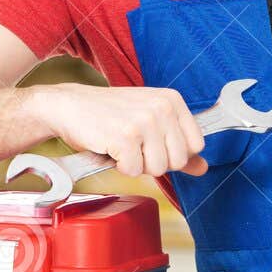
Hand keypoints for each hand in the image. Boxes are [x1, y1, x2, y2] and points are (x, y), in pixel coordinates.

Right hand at [29, 82, 206, 177]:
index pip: (196, 145)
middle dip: (154, 161)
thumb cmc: (109, 115)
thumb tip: (202, 167)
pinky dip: (119, 166)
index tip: (153, 143)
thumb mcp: (149, 123)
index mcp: (172, 100)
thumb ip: (178, 145)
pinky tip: (110, 148)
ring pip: (157, 169)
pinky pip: (133, 171)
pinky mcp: (125, 137)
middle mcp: (162, 107)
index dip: (173, 152)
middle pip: (177, 160)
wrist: (69, 106)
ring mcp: (144, 121)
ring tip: (122, 145)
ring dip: (136, 165)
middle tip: (134, 145)